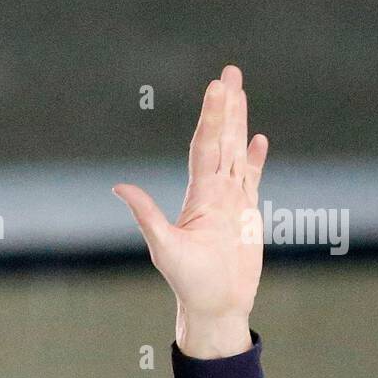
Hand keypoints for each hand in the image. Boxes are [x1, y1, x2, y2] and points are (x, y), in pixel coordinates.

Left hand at [112, 65, 268, 358]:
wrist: (215, 305)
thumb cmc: (188, 282)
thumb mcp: (164, 246)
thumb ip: (147, 214)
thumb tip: (119, 186)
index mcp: (198, 196)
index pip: (206, 147)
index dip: (212, 117)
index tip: (217, 88)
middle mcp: (213, 192)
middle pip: (221, 140)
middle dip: (226, 107)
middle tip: (230, 72)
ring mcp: (230, 201)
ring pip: (235, 153)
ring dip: (238, 123)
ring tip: (240, 92)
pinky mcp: (246, 214)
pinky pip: (251, 179)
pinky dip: (254, 160)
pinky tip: (258, 140)